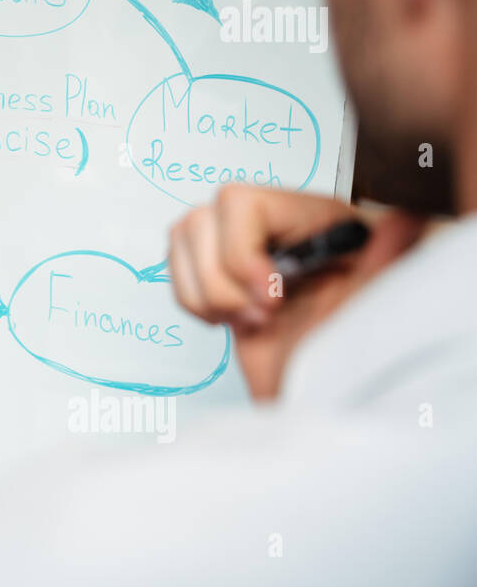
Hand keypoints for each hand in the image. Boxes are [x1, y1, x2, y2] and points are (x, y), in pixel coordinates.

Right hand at [168, 185, 426, 399]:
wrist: (339, 383)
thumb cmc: (358, 337)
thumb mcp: (375, 295)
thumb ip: (386, 257)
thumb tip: (410, 221)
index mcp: (305, 213)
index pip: (237, 203)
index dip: (240, 253)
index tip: (271, 298)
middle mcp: (264, 222)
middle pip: (197, 222)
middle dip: (221, 283)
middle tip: (264, 316)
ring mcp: (231, 247)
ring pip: (180, 241)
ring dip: (206, 294)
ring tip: (251, 320)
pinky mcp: (210, 275)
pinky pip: (176, 274)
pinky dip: (195, 303)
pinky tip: (234, 320)